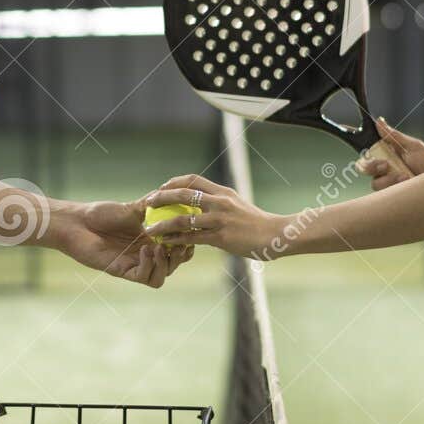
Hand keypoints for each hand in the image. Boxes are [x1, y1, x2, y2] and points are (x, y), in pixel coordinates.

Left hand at [52, 200, 192, 288]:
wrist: (78, 222)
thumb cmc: (101, 214)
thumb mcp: (132, 208)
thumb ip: (153, 206)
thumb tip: (174, 194)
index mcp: (149, 240)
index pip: (175, 249)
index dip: (185, 245)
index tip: (189, 234)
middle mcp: (144, 255)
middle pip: (172, 265)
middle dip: (179, 257)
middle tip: (178, 244)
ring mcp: (133, 264)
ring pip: (161, 276)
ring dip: (165, 264)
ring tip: (160, 248)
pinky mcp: (122, 271)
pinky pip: (144, 277)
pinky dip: (149, 266)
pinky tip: (145, 250)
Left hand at [142, 176, 287, 260]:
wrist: (276, 235)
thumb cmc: (257, 223)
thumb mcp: (238, 205)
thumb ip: (220, 203)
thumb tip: (202, 205)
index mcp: (223, 192)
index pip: (194, 180)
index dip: (174, 182)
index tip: (162, 187)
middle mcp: (220, 202)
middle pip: (184, 194)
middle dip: (162, 197)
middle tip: (147, 204)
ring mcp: (220, 219)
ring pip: (183, 218)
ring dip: (163, 224)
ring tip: (149, 229)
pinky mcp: (221, 237)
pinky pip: (192, 238)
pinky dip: (176, 240)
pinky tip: (165, 243)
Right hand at [359, 118, 423, 190]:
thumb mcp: (413, 146)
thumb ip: (394, 136)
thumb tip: (379, 121)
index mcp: (387, 153)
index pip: (367, 146)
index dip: (354, 137)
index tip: (347, 128)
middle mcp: (384, 168)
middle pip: (363, 165)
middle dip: (371, 165)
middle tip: (385, 165)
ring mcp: (386, 182)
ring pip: (374, 181)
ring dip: (388, 178)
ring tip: (404, 176)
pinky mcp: (389, 195)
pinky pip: (382, 191)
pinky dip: (394, 185)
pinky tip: (406, 182)